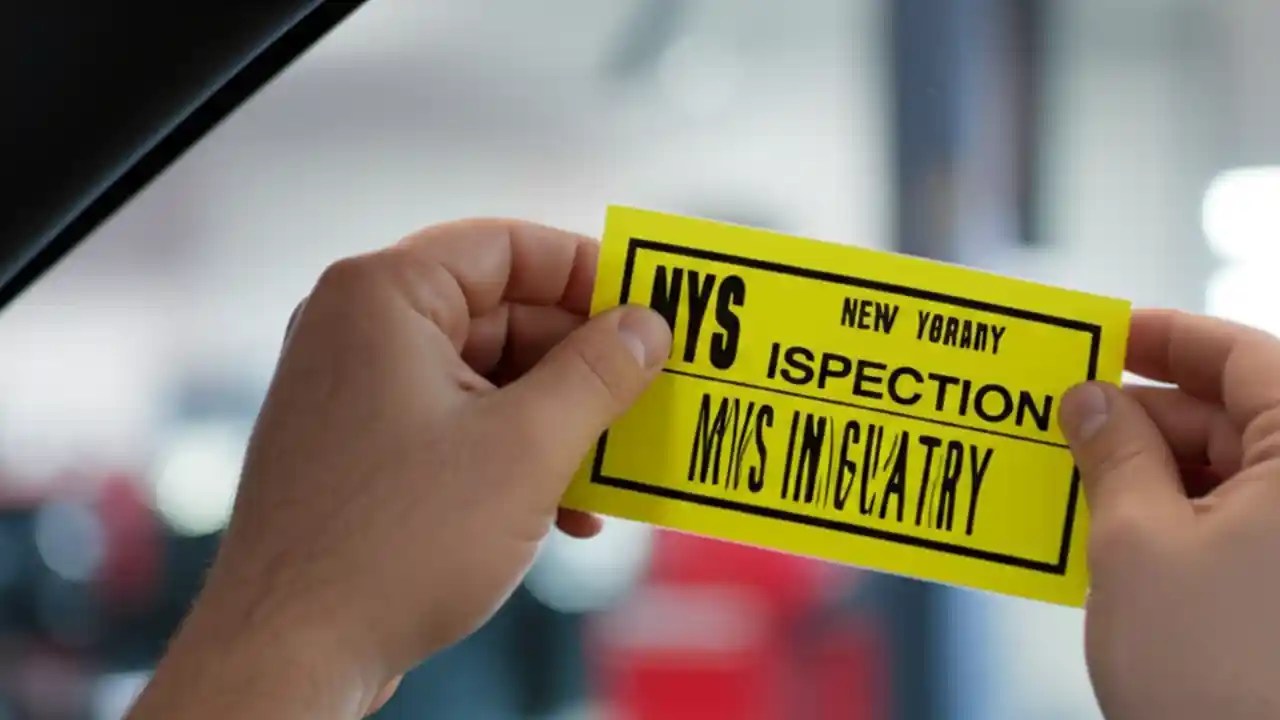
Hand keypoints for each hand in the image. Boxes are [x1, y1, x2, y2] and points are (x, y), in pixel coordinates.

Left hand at [128, 220, 671, 718]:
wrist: (290, 654)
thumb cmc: (394, 544)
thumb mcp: (526, 448)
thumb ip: (598, 374)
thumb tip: (647, 328)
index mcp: (384, 296)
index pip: (508, 246)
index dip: (588, 273)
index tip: (649, 309)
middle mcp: (359, 329)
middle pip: (502, 314)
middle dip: (582, 365)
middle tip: (648, 395)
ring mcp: (355, 393)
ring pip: (486, 378)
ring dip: (557, 421)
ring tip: (614, 471)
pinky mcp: (361, 451)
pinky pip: (457, 426)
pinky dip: (514, 456)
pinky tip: (566, 512)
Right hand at [1059, 310, 1279, 718]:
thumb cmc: (1218, 676)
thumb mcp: (1136, 543)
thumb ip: (1110, 451)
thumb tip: (1087, 400)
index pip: (1243, 356)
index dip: (1166, 336)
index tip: (1103, 333)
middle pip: (1234, 414)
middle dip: (1142, 415)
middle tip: (1064, 420)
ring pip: (1230, 472)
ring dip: (1151, 471)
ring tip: (1077, 483)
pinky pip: (1236, 524)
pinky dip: (1176, 518)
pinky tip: (1116, 532)